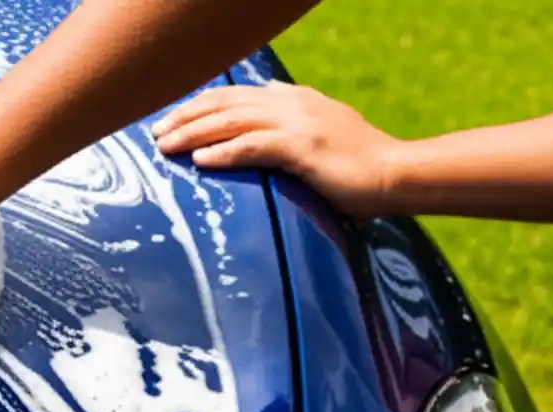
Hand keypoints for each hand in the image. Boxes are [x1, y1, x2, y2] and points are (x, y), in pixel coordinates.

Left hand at [151, 81, 402, 217]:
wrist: (397, 175)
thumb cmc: (359, 164)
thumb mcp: (323, 129)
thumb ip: (293, 114)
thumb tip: (266, 95)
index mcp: (294, 98)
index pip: (235, 95)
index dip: (199, 105)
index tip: (171, 120)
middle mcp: (293, 104)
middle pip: (226, 104)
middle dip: (186, 116)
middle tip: (155, 134)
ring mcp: (299, 124)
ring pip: (233, 122)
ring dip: (194, 133)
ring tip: (165, 146)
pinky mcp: (304, 148)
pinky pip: (254, 147)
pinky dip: (224, 152)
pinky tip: (200, 160)